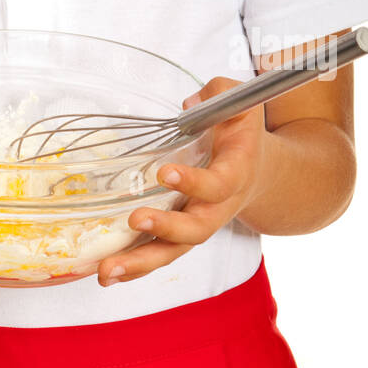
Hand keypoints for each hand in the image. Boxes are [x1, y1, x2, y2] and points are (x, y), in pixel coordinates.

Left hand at [96, 76, 268, 287]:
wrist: (261, 170)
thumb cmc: (242, 133)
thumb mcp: (240, 101)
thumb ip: (220, 93)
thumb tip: (189, 106)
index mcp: (235, 173)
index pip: (218, 184)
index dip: (195, 182)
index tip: (165, 173)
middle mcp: (219, 207)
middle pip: (198, 229)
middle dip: (167, 229)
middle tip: (136, 220)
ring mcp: (199, 224)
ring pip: (175, 251)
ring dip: (141, 263)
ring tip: (108, 270)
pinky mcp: (181, 233)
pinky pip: (160, 253)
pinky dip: (134, 266)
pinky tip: (107, 273)